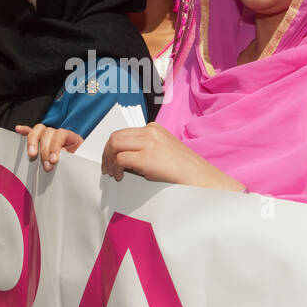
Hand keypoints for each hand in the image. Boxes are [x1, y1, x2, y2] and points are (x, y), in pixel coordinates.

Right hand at [15, 124, 81, 171]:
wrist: (80, 171)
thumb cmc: (79, 165)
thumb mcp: (79, 161)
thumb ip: (72, 157)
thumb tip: (62, 152)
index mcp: (71, 137)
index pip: (61, 134)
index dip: (56, 146)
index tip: (53, 160)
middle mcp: (59, 134)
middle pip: (48, 133)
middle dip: (45, 150)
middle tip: (46, 165)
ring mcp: (49, 136)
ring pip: (38, 131)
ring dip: (33, 142)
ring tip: (32, 154)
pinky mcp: (40, 140)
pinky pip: (31, 132)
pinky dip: (25, 131)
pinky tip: (18, 130)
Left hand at [100, 123, 243, 191]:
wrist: (200, 178)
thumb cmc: (184, 170)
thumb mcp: (162, 152)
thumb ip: (144, 149)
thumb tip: (123, 159)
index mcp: (153, 129)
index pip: (123, 133)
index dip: (112, 147)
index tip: (111, 160)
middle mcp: (149, 131)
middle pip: (115, 137)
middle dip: (107, 153)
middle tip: (107, 168)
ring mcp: (148, 143)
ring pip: (114, 145)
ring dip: (109, 161)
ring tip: (113, 173)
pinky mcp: (147, 157)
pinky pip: (120, 159)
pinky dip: (116, 168)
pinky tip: (121, 177)